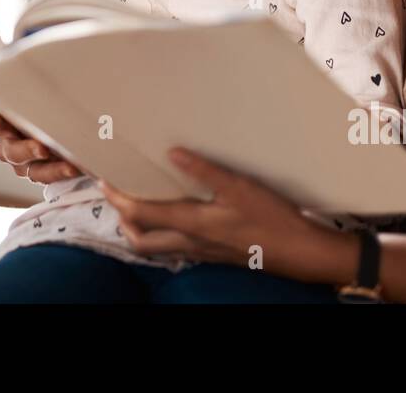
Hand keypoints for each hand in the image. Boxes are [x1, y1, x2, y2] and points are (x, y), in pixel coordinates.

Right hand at [0, 105, 84, 183]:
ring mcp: (28, 157)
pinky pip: (56, 173)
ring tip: (71, 166)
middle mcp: (8, 143)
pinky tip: (85, 169)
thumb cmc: (7, 89)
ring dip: (53, 170)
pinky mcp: (48, 163)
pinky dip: (69, 173)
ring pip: (37, 170)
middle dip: (26, 150)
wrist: (27, 101)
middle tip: (41, 147)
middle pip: (14, 152)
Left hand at [99, 148, 357, 283]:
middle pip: (141, 240)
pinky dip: (165, 232)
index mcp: (192, 224)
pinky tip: (177, 214)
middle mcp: (190, 242)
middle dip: (122, 220)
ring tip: (141, 203)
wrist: (301, 252)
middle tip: (118, 196)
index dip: (118, 198)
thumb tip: (172, 152)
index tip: (104, 180)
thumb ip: (204, 169)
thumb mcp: (240, 187)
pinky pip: (176, 247)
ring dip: (142, 228)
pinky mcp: (214, 254)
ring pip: (157, 246)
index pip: (141, 214)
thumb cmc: (272, 219)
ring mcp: (202, 252)